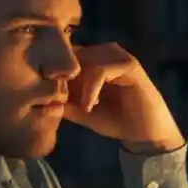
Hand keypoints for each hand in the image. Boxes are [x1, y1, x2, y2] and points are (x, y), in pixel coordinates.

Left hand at [61, 43, 185, 153]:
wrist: (145, 134)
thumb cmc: (116, 121)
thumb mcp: (83, 113)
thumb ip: (65, 104)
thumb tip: (42, 101)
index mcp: (93, 60)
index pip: (66, 55)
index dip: (56, 74)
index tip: (51, 97)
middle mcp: (105, 53)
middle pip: (73, 54)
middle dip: (66, 80)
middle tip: (66, 103)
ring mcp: (118, 56)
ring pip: (85, 60)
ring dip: (79, 85)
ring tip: (84, 107)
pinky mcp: (130, 65)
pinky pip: (101, 69)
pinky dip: (91, 88)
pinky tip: (91, 105)